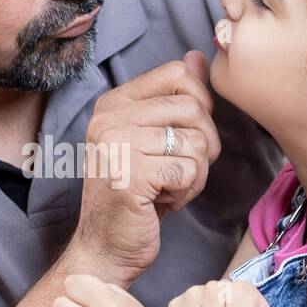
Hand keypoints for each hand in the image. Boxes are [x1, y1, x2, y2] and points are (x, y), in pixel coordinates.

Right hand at [66, 51, 220, 285]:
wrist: (103, 249)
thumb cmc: (132, 196)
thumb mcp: (150, 141)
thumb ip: (172, 99)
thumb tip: (198, 57)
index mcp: (113, 103)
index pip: (177, 73)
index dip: (199, 105)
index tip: (186, 136)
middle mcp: (110, 118)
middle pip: (193, 108)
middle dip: (203, 146)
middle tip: (182, 172)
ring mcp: (117, 145)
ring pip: (196, 143)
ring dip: (195, 175)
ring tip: (168, 189)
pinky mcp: (131, 174)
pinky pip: (190, 171)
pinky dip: (187, 193)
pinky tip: (163, 203)